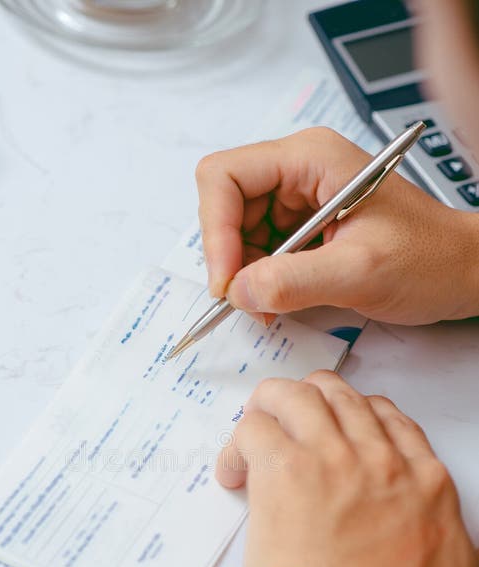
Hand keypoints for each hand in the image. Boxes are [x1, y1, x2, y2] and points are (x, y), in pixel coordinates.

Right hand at [196, 128, 478, 324]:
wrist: (459, 272)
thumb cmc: (429, 259)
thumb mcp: (360, 272)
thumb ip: (294, 281)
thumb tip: (238, 291)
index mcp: (311, 158)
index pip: (225, 177)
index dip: (216, 231)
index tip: (227, 280)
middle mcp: (300, 171)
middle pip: (225, 204)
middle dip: (229, 256)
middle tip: (246, 298)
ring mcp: (299, 198)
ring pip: (237, 231)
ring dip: (244, 273)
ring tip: (270, 304)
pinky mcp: (302, 227)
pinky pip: (258, 249)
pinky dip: (260, 279)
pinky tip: (280, 298)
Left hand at [216, 371, 478, 566]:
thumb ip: (451, 563)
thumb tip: (444, 563)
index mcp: (427, 487)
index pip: (393, 423)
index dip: (357, 421)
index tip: (335, 439)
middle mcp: (382, 461)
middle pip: (342, 396)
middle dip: (311, 402)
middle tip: (287, 428)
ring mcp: (333, 459)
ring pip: (298, 394)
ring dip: (271, 406)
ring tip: (252, 438)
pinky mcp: (286, 470)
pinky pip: (255, 426)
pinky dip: (238, 442)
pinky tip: (233, 475)